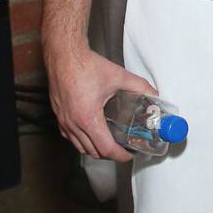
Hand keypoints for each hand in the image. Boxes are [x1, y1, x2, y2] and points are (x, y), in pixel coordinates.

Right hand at [46, 45, 159, 163]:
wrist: (65, 56)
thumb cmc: (86, 66)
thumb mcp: (118, 76)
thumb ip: (139, 86)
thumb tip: (154, 94)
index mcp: (89, 118)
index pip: (106, 149)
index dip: (120, 155)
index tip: (129, 154)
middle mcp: (74, 124)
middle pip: (93, 152)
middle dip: (110, 154)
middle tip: (123, 148)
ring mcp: (64, 122)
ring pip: (80, 147)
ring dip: (96, 149)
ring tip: (110, 142)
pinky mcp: (59, 117)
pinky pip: (70, 138)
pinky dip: (82, 140)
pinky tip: (92, 132)